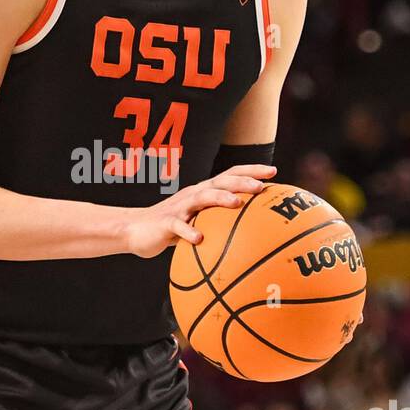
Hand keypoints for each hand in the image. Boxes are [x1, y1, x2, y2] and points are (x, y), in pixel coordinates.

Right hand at [122, 165, 276, 259]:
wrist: (136, 230)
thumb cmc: (173, 227)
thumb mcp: (199, 221)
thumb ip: (220, 222)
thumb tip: (252, 232)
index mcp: (204, 192)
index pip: (230, 175)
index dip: (251, 171)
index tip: (273, 172)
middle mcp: (194, 194)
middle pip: (221, 182)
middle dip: (242, 181)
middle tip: (262, 187)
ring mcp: (180, 207)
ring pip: (202, 198)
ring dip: (220, 199)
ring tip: (237, 203)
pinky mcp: (166, 222)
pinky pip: (178, 226)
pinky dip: (189, 231)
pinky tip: (199, 239)